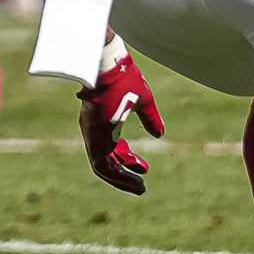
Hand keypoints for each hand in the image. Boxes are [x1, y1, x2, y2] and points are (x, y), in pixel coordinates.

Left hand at [78, 41, 165, 193]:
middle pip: (106, 161)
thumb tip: (160, 134)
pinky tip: (134, 179)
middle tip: (141, 186)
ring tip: (140, 188)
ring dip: (121, 180)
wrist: (107, 64)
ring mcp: (92, 135)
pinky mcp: (93, 138)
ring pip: (102, 168)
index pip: (113, 147)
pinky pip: (101, 165)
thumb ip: (150, 118)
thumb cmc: (124, 77)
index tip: (144, 167)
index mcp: (104, 120)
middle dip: (123, 175)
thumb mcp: (143, 100)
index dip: (128, 159)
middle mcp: (95, 130)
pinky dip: (116, 175)